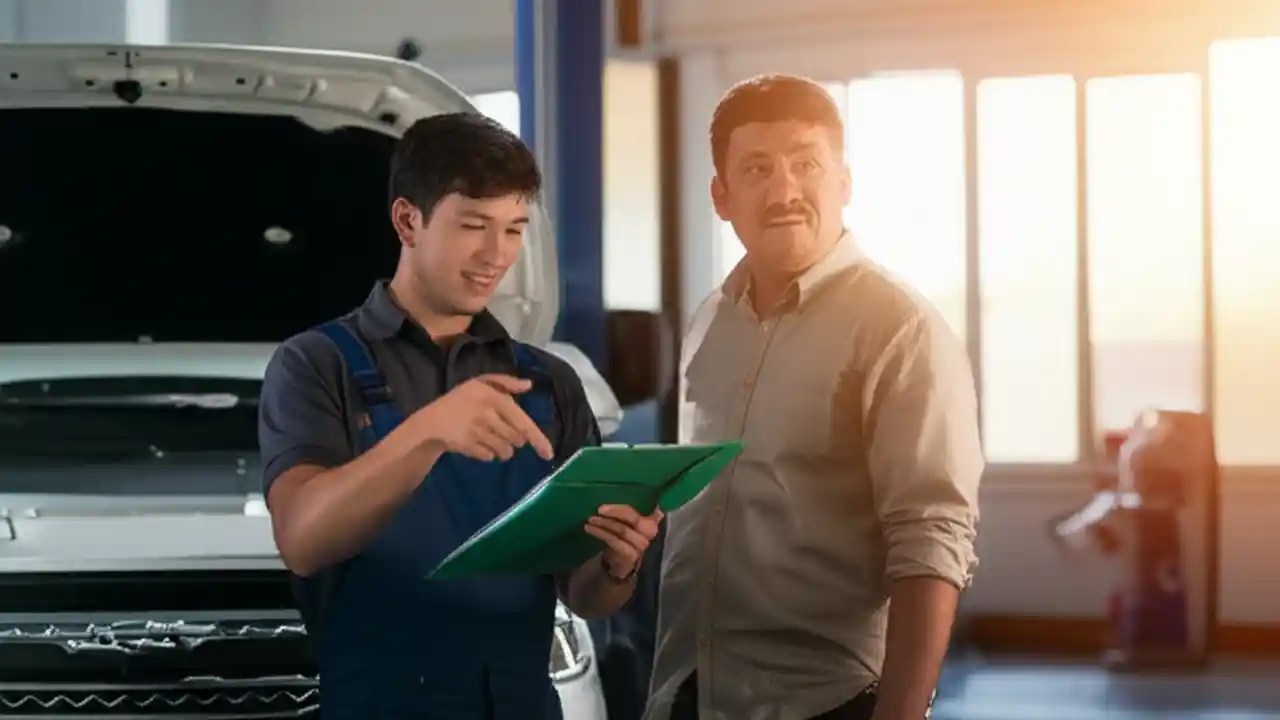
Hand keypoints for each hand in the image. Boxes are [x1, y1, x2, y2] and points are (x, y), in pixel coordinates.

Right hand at [413, 374, 553, 461]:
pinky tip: (477, 444)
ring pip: (505, 451)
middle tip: (500, 430)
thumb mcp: (480, 383)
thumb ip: (506, 383)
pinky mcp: (468, 447)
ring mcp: (476, 432)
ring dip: (502, 449)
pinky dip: (488, 454)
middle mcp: (486, 414)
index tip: (548, 454)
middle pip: (516, 439)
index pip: (523, 422)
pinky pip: (490, 457)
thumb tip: (529, 386)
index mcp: (492, 397)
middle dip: (514, 439)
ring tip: (489, 438)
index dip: (538, 439)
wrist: (429, 422)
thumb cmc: (459, 400)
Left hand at [584, 504, 662, 578]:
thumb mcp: (627, 522)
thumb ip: (626, 510)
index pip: (649, 507)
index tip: (628, 497)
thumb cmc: (623, 537)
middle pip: (634, 518)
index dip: (644, 502)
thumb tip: (612, 489)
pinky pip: (614, 540)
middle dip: (616, 511)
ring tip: (590, 519)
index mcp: (652, 520)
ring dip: (604, 523)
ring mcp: (641, 544)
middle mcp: (651, 532)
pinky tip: (589, 529)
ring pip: (622, 530)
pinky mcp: (631, 555)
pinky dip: (600, 533)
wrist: (620, 563)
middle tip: (599, 508)